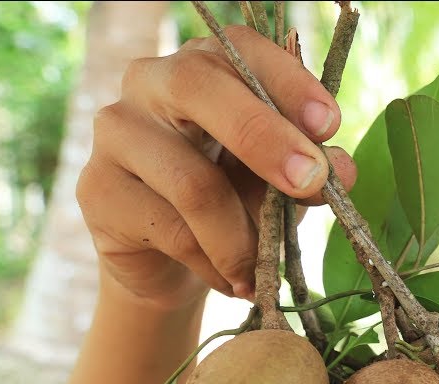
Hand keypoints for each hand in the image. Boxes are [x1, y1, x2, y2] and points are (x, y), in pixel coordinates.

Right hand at [77, 25, 358, 310]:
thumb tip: (341, 171)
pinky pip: (171, 231)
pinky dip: (215, 263)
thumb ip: (310, 168)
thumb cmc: (235, 200)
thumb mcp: (279, 181)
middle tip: (311, 183)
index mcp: (206, 64)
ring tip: (265, 269)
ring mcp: (117, 131)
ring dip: (243, 237)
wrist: (171, 261)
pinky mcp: (97, 188)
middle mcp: (152, 82)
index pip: (241, 49)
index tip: (330, 125)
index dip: (288, 82)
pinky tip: (232, 280)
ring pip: (193, 182)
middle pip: (200, 88)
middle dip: (265, 139)